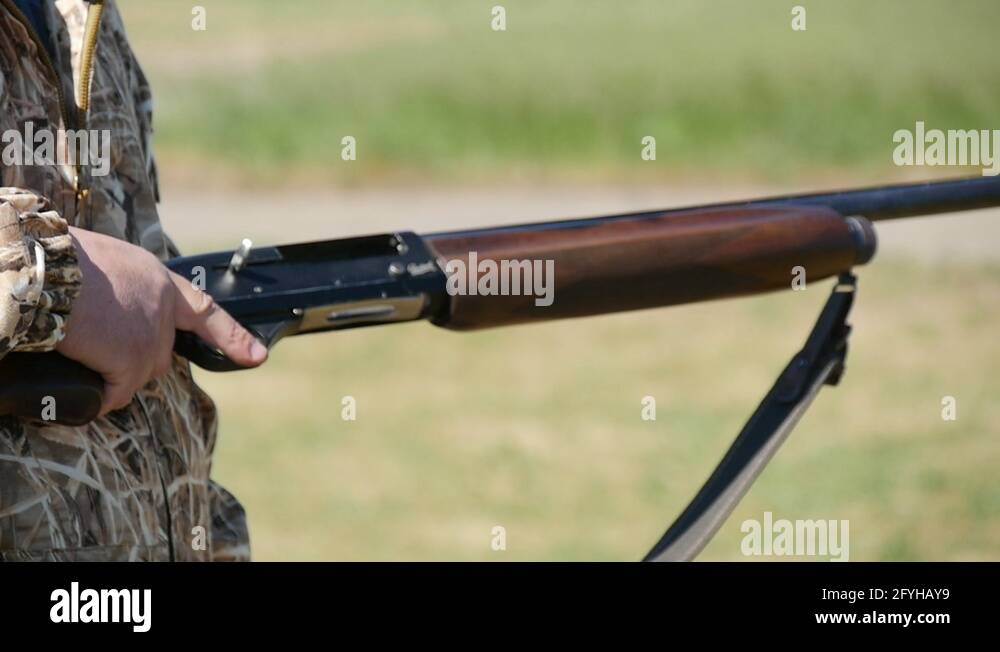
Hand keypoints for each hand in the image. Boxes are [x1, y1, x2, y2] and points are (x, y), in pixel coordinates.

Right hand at [56, 227, 267, 414]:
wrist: (45, 268)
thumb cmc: (58, 259)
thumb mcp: (102, 263)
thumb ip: (122, 288)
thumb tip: (107, 306)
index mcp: (157, 279)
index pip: (204, 311)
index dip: (232, 337)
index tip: (257, 356)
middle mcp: (163, 308)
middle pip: (160, 354)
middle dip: (132, 358)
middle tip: (95, 339)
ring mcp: (151, 337)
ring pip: (137, 374)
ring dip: (110, 373)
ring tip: (79, 347)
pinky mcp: (132, 359)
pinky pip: (115, 394)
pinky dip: (98, 396)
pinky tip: (81, 381)